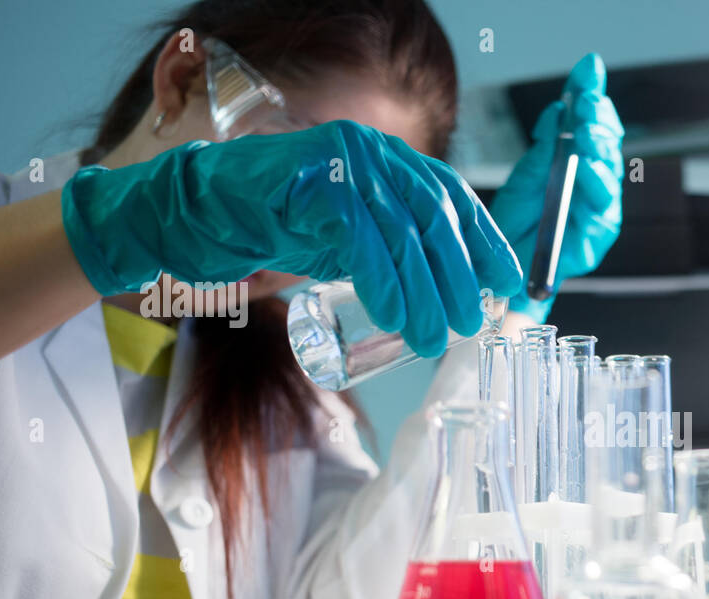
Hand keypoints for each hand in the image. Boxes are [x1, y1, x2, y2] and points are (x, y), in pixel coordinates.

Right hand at [61, 120, 521, 356]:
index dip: (487, 244)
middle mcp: (372, 151)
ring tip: (429, 337)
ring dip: (421, 291)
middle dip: (456, 277)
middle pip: (433, 215)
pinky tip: (390, 313)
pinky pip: (356, 232)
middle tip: (466, 325)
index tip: (510, 287)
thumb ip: (395, 254)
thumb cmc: (280, 230)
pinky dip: (379, 277)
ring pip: (399, 228)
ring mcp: (338, 158)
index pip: (453, 198)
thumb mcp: (354, 242)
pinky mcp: (306, 177)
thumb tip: (451, 298)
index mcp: (391, 162)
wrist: (198, 214)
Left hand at [491, 53, 623, 320]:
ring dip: (598, 146)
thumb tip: (559, 109)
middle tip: (585, 99)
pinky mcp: (595, 238)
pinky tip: (584, 167)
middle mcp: (595, 186)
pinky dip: (592, 184)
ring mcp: (598, 211)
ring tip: (585, 129)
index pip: (595, 124)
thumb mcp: (526, 173)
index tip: (588, 69)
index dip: (593, 95)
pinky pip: (599, 208)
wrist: (500, 270)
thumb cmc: (514, 224)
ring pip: (609, 172)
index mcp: (581, 165)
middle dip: (598, 118)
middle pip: (607, 144)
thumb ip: (547, 144)